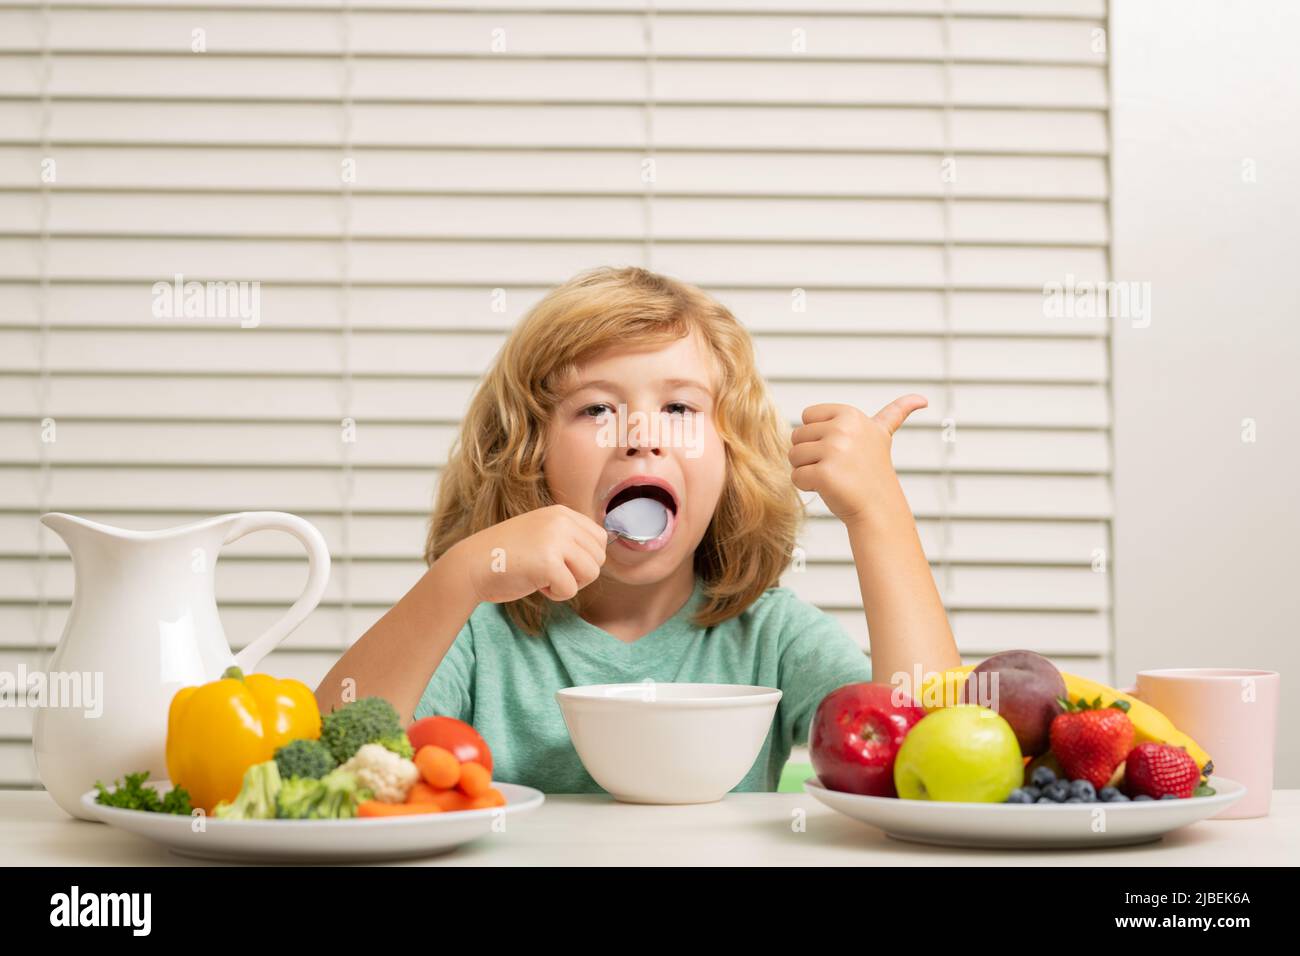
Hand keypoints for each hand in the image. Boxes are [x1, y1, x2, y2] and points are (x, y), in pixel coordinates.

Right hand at [449, 505, 607, 603]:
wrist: (472, 564)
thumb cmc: (506, 555)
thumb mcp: (542, 533)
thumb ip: (568, 537)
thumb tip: (600, 554)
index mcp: (562, 512)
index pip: (600, 538)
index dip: (584, 558)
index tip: (560, 562)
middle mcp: (562, 521)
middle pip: (598, 558)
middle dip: (578, 573)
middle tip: (550, 572)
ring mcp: (556, 540)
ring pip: (591, 574)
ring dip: (568, 583)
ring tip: (543, 576)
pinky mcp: (549, 563)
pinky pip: (571, 590)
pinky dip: (555, 594)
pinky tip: (535, 583)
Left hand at [788, 396, 927, 524]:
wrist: (879, 509)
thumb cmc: (872, 473)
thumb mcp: (882, 435)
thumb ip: (896, 413)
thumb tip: (922, 398)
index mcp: (850, 414)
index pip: (807, 417)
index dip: (817, 436)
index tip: (841, 448)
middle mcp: (842, 428)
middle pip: (797, 436)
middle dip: (811, 454)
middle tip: (838, 467)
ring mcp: (833, 450)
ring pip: (794, 456)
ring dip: (808, 470)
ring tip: (835, 477)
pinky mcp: (824, 473)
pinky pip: (796, 476)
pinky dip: (807, 486)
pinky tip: (829, 489)